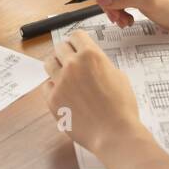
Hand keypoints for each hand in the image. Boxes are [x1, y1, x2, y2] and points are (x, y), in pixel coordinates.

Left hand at [42, 30, 153, 160]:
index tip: (78, 46)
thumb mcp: (118, 76)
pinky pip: (46, 86)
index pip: (76, 35)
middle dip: (66, 53)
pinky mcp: (52, 99)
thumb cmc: (122, 107)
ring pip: (49, 63)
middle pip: (60, 47)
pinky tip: (63, 93)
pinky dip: (53, 87)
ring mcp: (60, 82)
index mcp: (91, 55)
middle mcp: (73, 65)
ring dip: (56, 66)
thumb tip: (91, 63)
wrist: (115, 133)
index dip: (78, 41)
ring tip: (64, 75)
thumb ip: (101, 64)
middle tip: (71, 62)